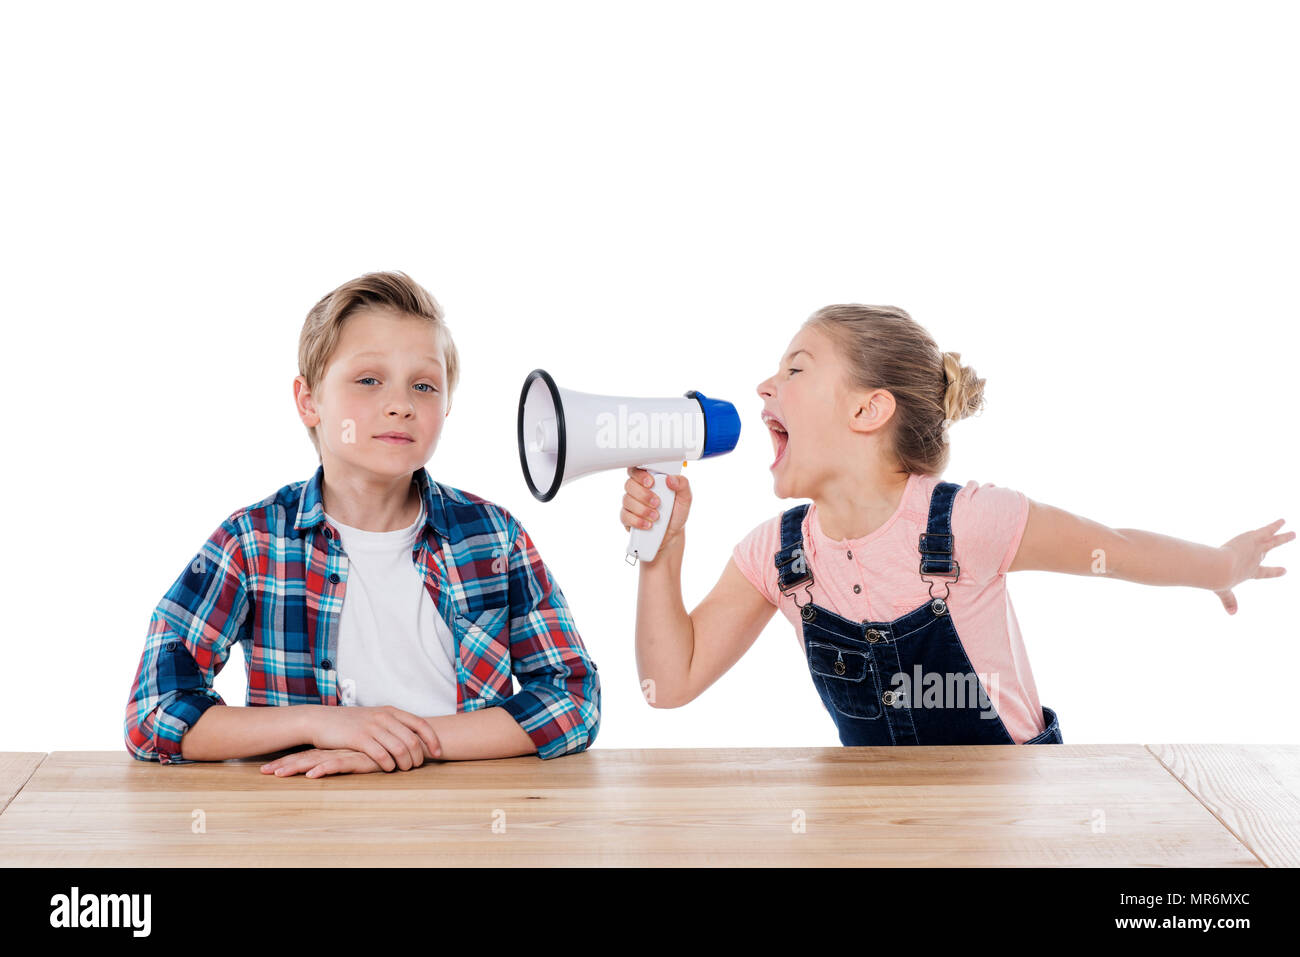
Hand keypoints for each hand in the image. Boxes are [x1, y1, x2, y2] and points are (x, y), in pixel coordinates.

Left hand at [260, 748, 385, 777]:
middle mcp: (338, 749)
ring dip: (297, 767)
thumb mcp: (360, 754)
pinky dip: (324, 769)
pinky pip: (339, 764)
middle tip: (263, 771)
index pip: (307, 754)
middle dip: (284, 764)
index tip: (268, 767)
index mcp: (336, 748)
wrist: (407, 740)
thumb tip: (331, 761)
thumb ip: (347, 757)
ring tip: (278, 774)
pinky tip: (312, 775)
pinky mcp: (360, 758)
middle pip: (306, 756)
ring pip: (317, 760)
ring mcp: (348, 752)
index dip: (288, 759)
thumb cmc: (384, 749)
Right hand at [306, 705, 440, 770]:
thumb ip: (392, 724)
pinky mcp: (359, 738)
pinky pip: (381, 754)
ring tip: (404, 769)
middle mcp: (384, 717)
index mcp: (391, 711)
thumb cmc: (349, 723)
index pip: (421, 724)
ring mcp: (372, 727)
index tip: (438, 753)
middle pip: (412, 739)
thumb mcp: (374, 717)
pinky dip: (389, 764)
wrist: (321, 720)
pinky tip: (388, 769)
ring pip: (400, 748)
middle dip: (419, 756)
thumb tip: (413, 737)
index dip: (432, 740)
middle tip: (417, 766)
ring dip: (405, 762)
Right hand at [621, 467, 691, 558]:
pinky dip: (637, 521)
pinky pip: (625, 515)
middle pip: (630, 484)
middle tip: (657, 502)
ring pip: (627, 500)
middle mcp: (638, 490)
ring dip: (643, 509)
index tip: (651, 482)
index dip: (641, 474)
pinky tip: (648, 524)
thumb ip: (682, 484)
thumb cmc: (676, 513)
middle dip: (644, 494)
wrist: (672, 534)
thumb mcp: (685, 498)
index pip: (638, 469)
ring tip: (656, 516)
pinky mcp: (626, 517)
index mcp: (651, 480)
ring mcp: (631, 503)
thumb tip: (671, 479)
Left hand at [1214, 518, 1292, 613]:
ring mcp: (1256, 549)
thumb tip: (1232, 613)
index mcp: (1249, 572)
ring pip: (1272, 540)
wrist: (1221, 569)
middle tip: (1289, 539)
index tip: (1284, 570)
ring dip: (1282, 536)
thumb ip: (1228, 600)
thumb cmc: (1218, 580)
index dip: (1274, 571)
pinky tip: (1281, 521)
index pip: (1264, 572)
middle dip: (1279, 543)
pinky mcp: (1253, 538)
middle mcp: (1255, 560)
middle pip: (1269, 550)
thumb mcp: (1223, 590)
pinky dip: (1274, 526)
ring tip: (1292, 532)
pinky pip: (1267, 530)